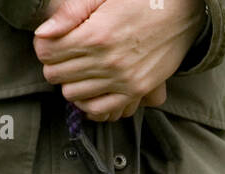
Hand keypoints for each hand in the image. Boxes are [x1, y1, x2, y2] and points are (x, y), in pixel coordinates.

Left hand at [34, 0, 205, 121]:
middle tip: (63, 54)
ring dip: (70, 82)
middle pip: (57, 75)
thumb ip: (71, 13)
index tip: (49, 41)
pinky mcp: (135, 91)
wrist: (181, 13)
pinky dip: (88, 102)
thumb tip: (44, 33)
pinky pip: (99, 109)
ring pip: (73, 94)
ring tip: (77, 69)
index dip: (43, 46)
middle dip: (54, 64)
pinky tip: (90, 88)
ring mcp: (122, 80)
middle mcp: (107, 61)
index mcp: (96, 34)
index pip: (48, 52)